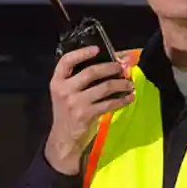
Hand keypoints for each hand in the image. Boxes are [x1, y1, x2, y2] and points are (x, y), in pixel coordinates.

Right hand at [43, 46, 134, 175]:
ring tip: (129, 84)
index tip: (97, 49)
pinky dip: (122, 100)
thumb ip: (80, 80)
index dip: (82, 52)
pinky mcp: (86, 114)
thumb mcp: (66, 93)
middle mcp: (64, 90)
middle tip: (122, 68)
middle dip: (110, 67)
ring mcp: (75, 103)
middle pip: (91, 72)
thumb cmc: (68, 112)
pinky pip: (109, 103)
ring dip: (121, 84)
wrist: (64, 138)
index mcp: (57, 81)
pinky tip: (129, 98)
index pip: (66, 61)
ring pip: (104, 87)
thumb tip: (109, 63)